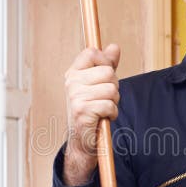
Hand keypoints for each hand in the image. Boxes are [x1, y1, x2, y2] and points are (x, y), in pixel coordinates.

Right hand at [62, 44, 120, 185]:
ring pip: (111, 89)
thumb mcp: (98, 84)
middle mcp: (71, 83)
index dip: (105, 62)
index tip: (105, 75)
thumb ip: (107, 65)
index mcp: (73, 73)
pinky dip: (112, 113)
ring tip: (103, 109)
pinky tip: (103, 117)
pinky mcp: (82, 111)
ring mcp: (75, 97)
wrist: (82, 140)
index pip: (92, 52)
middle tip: (104, 99)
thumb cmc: (91, 110)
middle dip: (114, 86)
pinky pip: (109, 105)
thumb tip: (114, 47)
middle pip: (108, 71)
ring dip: (114, 102)